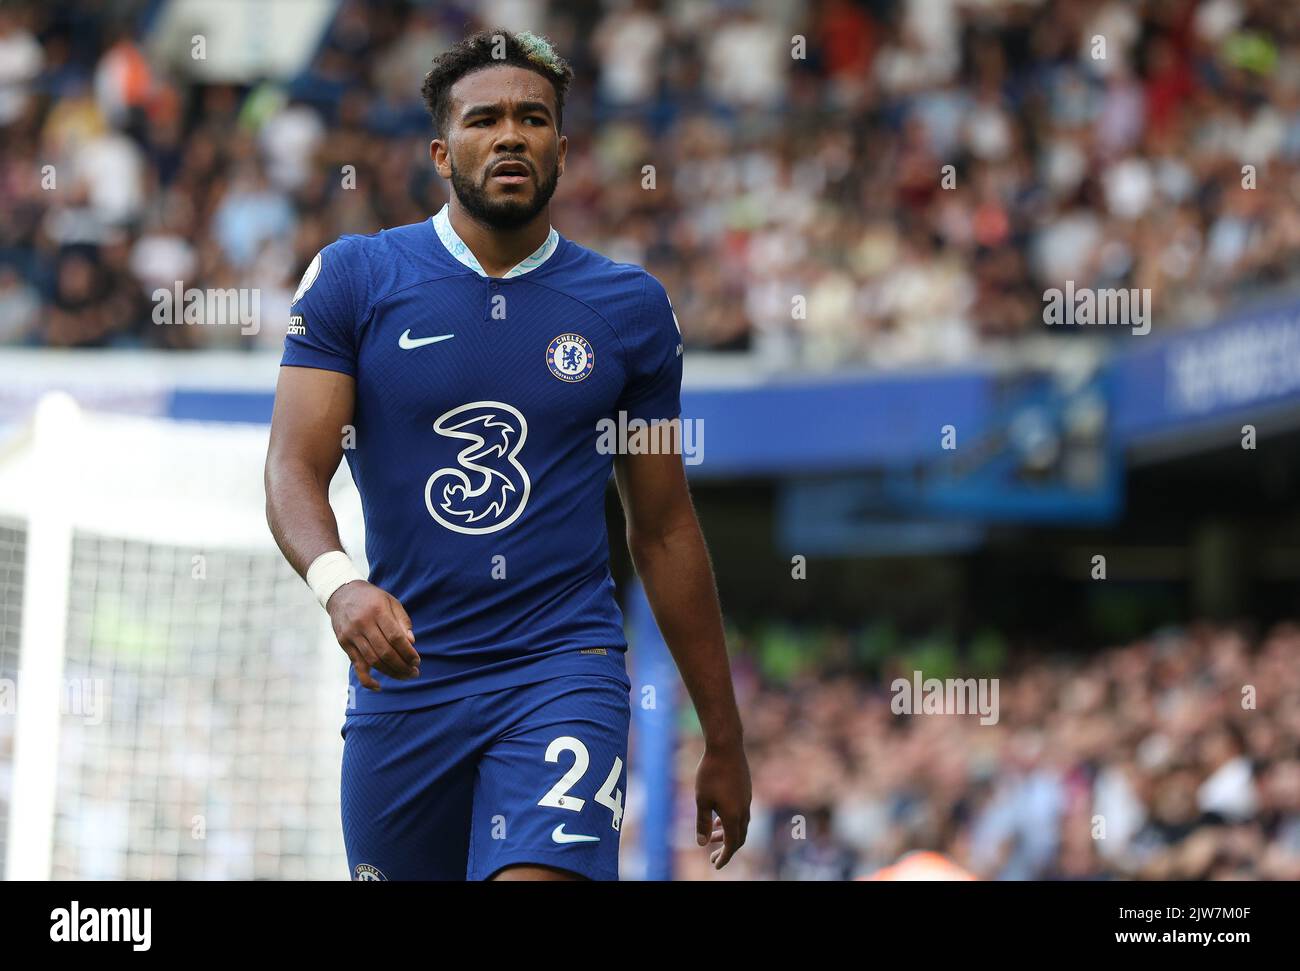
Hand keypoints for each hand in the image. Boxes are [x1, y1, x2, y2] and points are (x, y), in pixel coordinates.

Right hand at [325, 580, 419, 690]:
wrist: (341, 593)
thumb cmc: (371, 598)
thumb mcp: (391, 601)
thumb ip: (402, 621)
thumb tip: (411, 642)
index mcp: (377, 611)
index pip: (395, 637)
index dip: (407, 652)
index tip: (416, 661)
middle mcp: (363, 624)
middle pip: (384, 652)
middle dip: (402, 666)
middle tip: (414, 673)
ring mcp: (352, 635)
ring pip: (372, 660)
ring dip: (390, 672)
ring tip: (404, 676)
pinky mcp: (344, 644)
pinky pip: (357, 665)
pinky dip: (367, 679)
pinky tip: (378, 686)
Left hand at [695, 740, 750, 869]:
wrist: (726, 746)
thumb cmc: (710, 773)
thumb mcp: (701, 800)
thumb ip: (702, 823)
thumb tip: (702, 843)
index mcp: (733, 815)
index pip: (732, 844)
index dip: (724, 857)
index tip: (716, 866)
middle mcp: (744, 810)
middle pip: (739, 837)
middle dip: (727, 849)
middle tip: (713, 856)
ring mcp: (747, 799)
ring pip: (741, 824)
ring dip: (728, 833)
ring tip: (713, 835)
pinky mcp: (746, 790)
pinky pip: (742, 813)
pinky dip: (731, 821)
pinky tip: (719, 815)